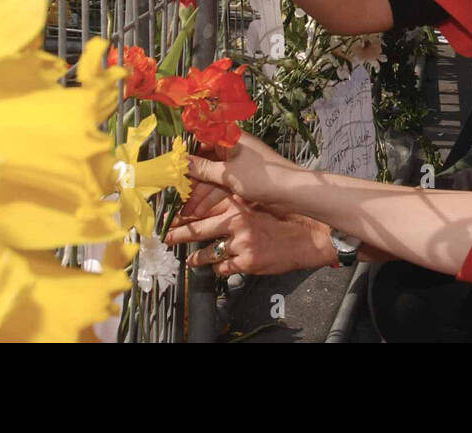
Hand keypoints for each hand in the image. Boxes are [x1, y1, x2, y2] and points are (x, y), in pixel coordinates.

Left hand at [166, 196, 334, 275]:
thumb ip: (234, 205)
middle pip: (197, 229)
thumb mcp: (257, 204)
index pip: (202, 207)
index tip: (170, 218)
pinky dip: (219, 267)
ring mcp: (240, 242)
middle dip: (178, 234)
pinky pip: (222, 267)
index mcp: (238, 203)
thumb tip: (208, 207)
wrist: (305, 236)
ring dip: (196, 257)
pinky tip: (219, 265)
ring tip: (191, 260)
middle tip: (166, 238)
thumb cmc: (283, 220)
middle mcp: (236, 221)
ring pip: (207, 253)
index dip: (183, 214)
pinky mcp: (245, 261)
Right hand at [183, 131, 300, 208]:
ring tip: (184, 210)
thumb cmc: (264, 178)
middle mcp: (234, 147)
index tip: (170, 164)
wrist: (292, 193)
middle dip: (189, 178)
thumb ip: (203, 168)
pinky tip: (198, 211)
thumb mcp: (228, 175)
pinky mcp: (244, 177)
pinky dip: (210, 196)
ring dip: (198, 192)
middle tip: (174, 193)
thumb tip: (181, 161)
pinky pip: (221, 184)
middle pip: (205, 160)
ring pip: (212, 175)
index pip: (201, 137)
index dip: (185, 151)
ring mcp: (239, 163)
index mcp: (231, 138)